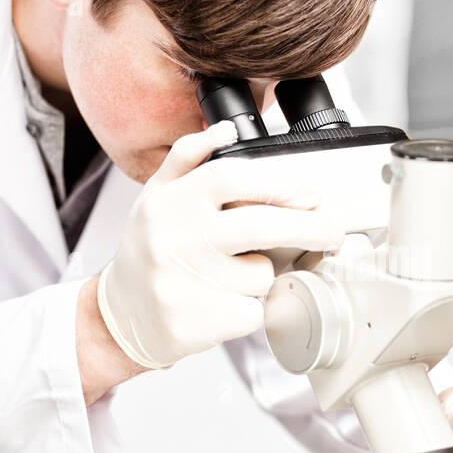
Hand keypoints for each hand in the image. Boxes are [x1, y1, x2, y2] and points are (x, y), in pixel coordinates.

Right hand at [96, 121, 344, 370]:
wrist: (121, 315)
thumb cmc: (150, 250)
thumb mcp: (157, 195)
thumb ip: (190, 157)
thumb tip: (227, 131)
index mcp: (171, 202)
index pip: (232, 178)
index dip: (279, 185)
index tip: (310, 195)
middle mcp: (175, 238)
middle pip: (260, 227)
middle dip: (308, 229)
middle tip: (330, 233)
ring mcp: (184, 282)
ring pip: (260, 275)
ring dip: (261, 277)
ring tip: (229, 277)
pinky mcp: (196, 322)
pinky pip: (252, 312)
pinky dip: (250, 310)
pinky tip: (223, 305)